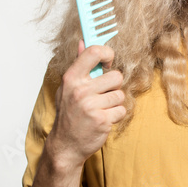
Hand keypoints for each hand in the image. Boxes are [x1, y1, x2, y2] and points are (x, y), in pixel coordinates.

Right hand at [47, 41, 126, 169]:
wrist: (66, 145)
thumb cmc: (68, 114)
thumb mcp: (67, 87)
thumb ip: (78, 64)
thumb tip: (83, 41)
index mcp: (71, 78)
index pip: (93, 52)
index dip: (107, 53)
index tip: (108, 60)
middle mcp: (81, 90)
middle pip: (116, 76)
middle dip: (114, 86)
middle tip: (103, 94)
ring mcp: (91, 106)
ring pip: (120, 95)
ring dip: (115, 103)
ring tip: (102, 109)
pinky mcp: (102, 120)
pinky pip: (121, 110)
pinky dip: (116, 116)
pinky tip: (103, 119)